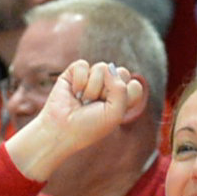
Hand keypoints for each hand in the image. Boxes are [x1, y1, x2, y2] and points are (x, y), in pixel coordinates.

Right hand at [3, 60, 147, 175]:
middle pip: (122, 72)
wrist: (62, 130)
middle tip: (96, 104)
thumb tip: (108, 67)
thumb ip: (121, 89)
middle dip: (109, 90)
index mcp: (121, 98)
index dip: (124, 97)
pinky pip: (83, 65)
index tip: (111, 111)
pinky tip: (74, 92)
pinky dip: (79, 80)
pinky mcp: (74, 73)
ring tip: (83, 101)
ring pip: (102, 67)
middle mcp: (108, 86)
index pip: (134, 85)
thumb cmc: (89, 126)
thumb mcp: (115, 113)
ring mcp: (91, 78)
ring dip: (92, 88)